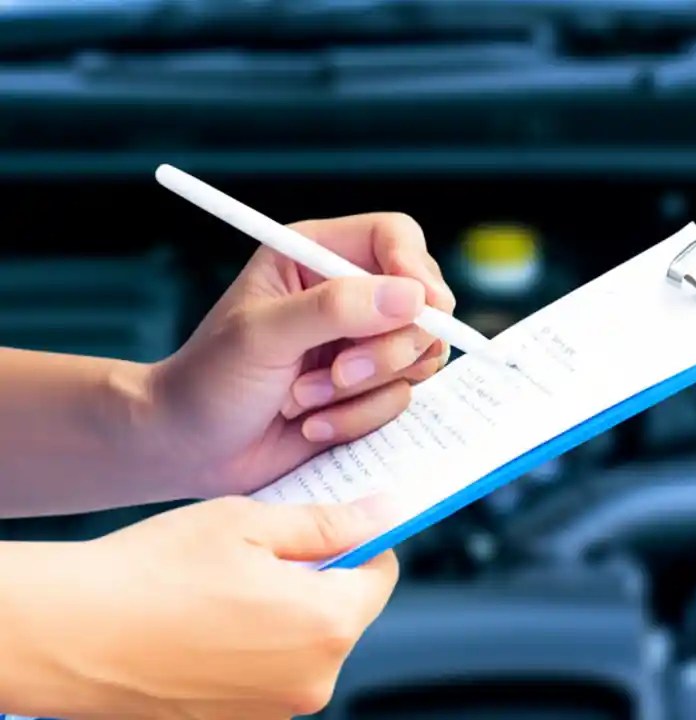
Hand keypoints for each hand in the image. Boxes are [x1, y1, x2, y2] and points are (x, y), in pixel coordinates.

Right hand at [0, 497, 398, 718]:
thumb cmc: (151, 574)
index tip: (327, 528)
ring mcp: (276, 708)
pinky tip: (207, 622)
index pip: (381, 573)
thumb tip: (384, 513)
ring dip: (283, 613)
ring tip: (223, 588)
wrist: (69, 636)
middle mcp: (313, 678)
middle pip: (345, 612)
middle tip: (259, 553)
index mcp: (328, 624)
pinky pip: (270, 672)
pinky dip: (253, 646)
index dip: (358, 542)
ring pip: (306, 643)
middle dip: (316, 578)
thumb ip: (327, 523)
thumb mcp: (249, 523)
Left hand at [148, 213, 455, 497]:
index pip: (395, 237)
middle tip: (339, 372)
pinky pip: (402, 400)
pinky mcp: (371, 390)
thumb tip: (411, 297)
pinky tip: (312, 424)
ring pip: (419, 356)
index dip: (415, 268)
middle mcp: (349, 295)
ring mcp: (364, 344)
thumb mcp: (263, 335)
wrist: (188, 448)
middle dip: (387, 348)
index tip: (421, 307)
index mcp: (316, 256)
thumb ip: (335, 309)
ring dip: (364, 390)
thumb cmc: (208, 381)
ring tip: (304, 399)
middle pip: (423, 302)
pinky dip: (359, 419)